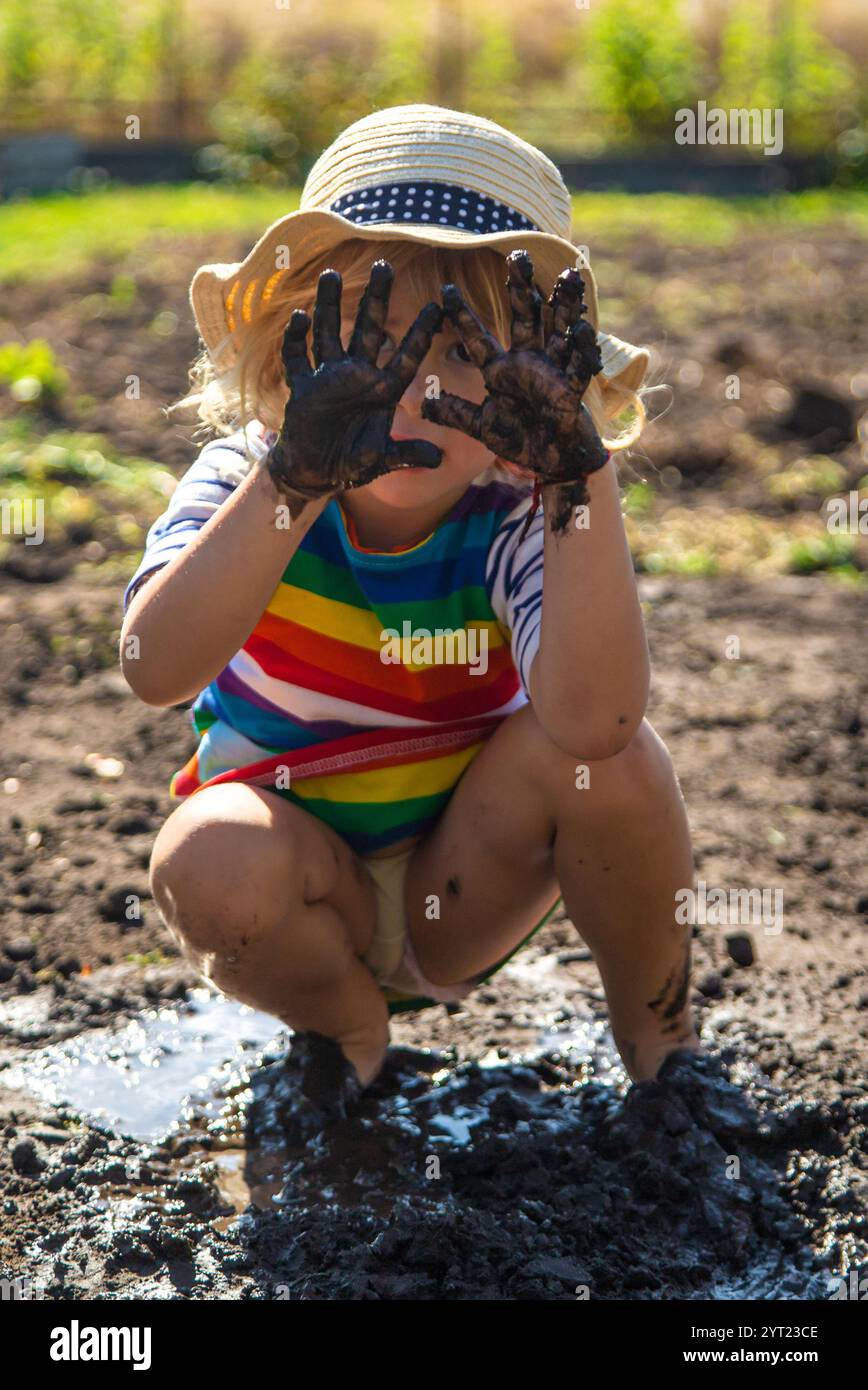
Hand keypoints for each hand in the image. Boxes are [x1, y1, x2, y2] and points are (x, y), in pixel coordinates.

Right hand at [267, 260, 443, 506]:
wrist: (316, 473)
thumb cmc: (352, 463)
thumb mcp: (383, 459)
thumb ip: (407, 455)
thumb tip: (438, 459)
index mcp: (382, 391)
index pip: (405, 356)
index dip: (420, 333)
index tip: (437, 306)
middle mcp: (357, 377)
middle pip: (368, 330)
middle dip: (375, 299)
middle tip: (385, 265)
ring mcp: (328, 379)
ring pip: (329, 334)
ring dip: (328, 306)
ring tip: (331, 275)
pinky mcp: (303, 388)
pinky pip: (297, 359)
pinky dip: (295, 339)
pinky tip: (297, 318)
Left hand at [421, 250, 608, 531]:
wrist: (552, 461)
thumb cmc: (519, 440)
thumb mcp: (482, 427)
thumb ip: (456, 413)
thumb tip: (423, 403)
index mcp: (501, 369)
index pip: (478, 337)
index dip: (462, 315)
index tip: (446, 290)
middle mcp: (528, 362)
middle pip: (525, 318)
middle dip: (522, 288)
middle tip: (518, 254)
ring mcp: (553, 371)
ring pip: (559, 330)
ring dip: (564, 304)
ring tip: (569, 274)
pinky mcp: (573, 390)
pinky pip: (579, 367)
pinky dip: (582, 349)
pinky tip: (582, 328)